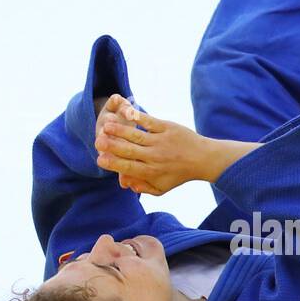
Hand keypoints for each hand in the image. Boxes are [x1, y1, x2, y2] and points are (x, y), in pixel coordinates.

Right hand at [94, 100, 216, 195]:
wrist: (203, 158)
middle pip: (129, 151)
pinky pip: (150, 121)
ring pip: (136, 135)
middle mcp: (155, 157)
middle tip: (97, 141)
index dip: (113, 164)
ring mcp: (161, 141)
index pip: (128, 168)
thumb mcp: (161, 187)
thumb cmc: (178, 174)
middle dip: (112, 146)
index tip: (99, 159)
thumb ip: (142, 187)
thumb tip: (124, 183)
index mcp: (151, 172)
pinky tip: (126, 113)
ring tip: (105, 125)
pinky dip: (138, 117)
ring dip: (120, 130)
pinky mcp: (167, 127)